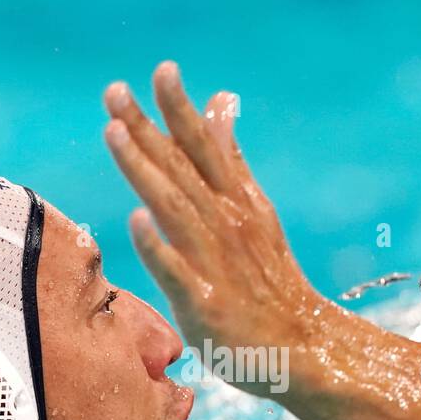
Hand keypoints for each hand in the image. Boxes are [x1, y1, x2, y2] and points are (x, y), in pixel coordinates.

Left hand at [103, 62, 324, 395]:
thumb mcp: (257, 212)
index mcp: (238, 203)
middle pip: (181, 170)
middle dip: (146, 128)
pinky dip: (158, 246)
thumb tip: (220, 101)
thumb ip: (231, 159)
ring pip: (175, 208)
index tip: (161, 69)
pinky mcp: (206, 304)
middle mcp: (227, 225)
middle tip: (113, 90)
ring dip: (144, 170)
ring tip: (114, 134)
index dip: (181, 110)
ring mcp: (216, 264)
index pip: (205, 149)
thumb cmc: (271, 283)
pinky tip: (136, 221)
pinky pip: (178, 272)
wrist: (306, 350)